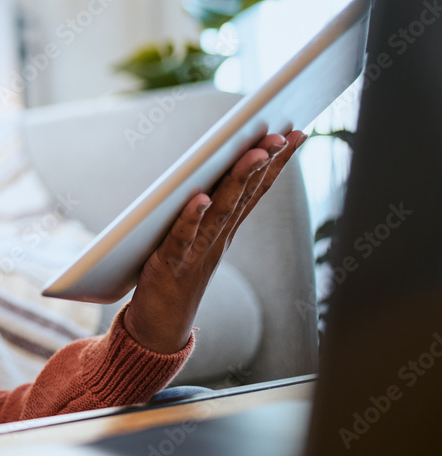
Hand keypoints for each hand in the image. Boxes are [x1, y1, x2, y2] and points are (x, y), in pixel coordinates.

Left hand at [123, 129, 306, 352]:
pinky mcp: (171, 263)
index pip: (256, 188)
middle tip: (281, 134)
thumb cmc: (178, 273)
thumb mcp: (201, 235)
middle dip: (264, 162)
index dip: (275, 160)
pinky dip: (192, 218)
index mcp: (226, 227)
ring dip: (238, 181)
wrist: (160, 324)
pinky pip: (183, 237)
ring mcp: (198, 250)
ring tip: (253, 153)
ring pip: (222, 210)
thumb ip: (213, 205)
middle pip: (245, 194)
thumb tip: (227, 170)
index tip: (295, 131)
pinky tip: (200, 198)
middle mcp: (218, 236)